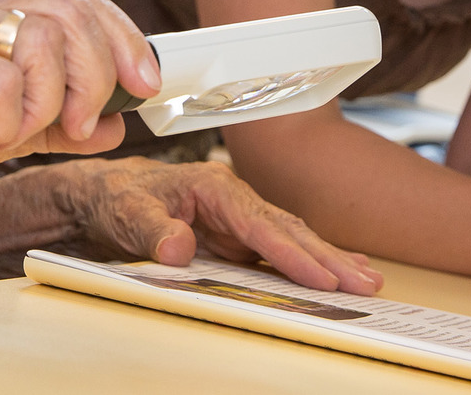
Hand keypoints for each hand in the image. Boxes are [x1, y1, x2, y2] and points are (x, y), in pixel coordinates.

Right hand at [0, 0, 161, 208]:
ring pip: (41, 42)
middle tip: (78, 128)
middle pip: (69, 10)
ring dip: (44, 105)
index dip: (119, 35)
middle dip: (97, 75)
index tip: (142, 85)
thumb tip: (114, 123)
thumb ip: (46, 124)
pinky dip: (0, 121)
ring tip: (2, 136)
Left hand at [53, 158, 384, 295]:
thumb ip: (153, 230)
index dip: (290, 253)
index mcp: (214, 187)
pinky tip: (336, 271)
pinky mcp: (236, 235)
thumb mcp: (127, 212)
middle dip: (326, 258)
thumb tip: (179, 247)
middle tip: (364, 284)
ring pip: (291, 238)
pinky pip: (279, 248)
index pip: (259, 224)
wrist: (104, 194)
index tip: (320, 278)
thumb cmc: (118, 198)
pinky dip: (309, 260)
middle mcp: (233, 199)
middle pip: (287, 229)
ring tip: (366, 280)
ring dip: (327, 260)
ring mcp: (238, 216)